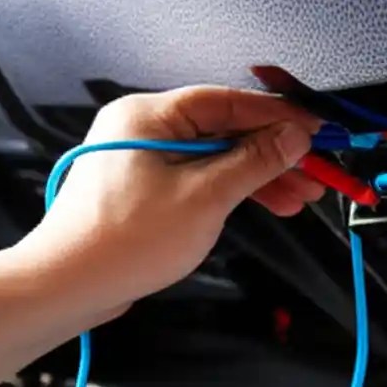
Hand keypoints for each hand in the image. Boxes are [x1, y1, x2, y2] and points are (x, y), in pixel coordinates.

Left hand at [15, 86, 324, 313]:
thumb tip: (292, 137)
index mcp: (149, 115)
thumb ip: (255, 162)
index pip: (230, 102)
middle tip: (315, 170)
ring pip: (217, 156)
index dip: (279, 116)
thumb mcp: (205, 197)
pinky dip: (233, 190)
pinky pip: (200, 177)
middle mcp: (143, 129)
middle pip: (226, 129)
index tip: (316, 129)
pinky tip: (265, 203)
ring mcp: (142, 159)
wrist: (70, 285)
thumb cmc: (119, 242)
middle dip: (275, 153)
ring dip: (260, 175)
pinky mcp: (145, 189)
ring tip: (300, 195)